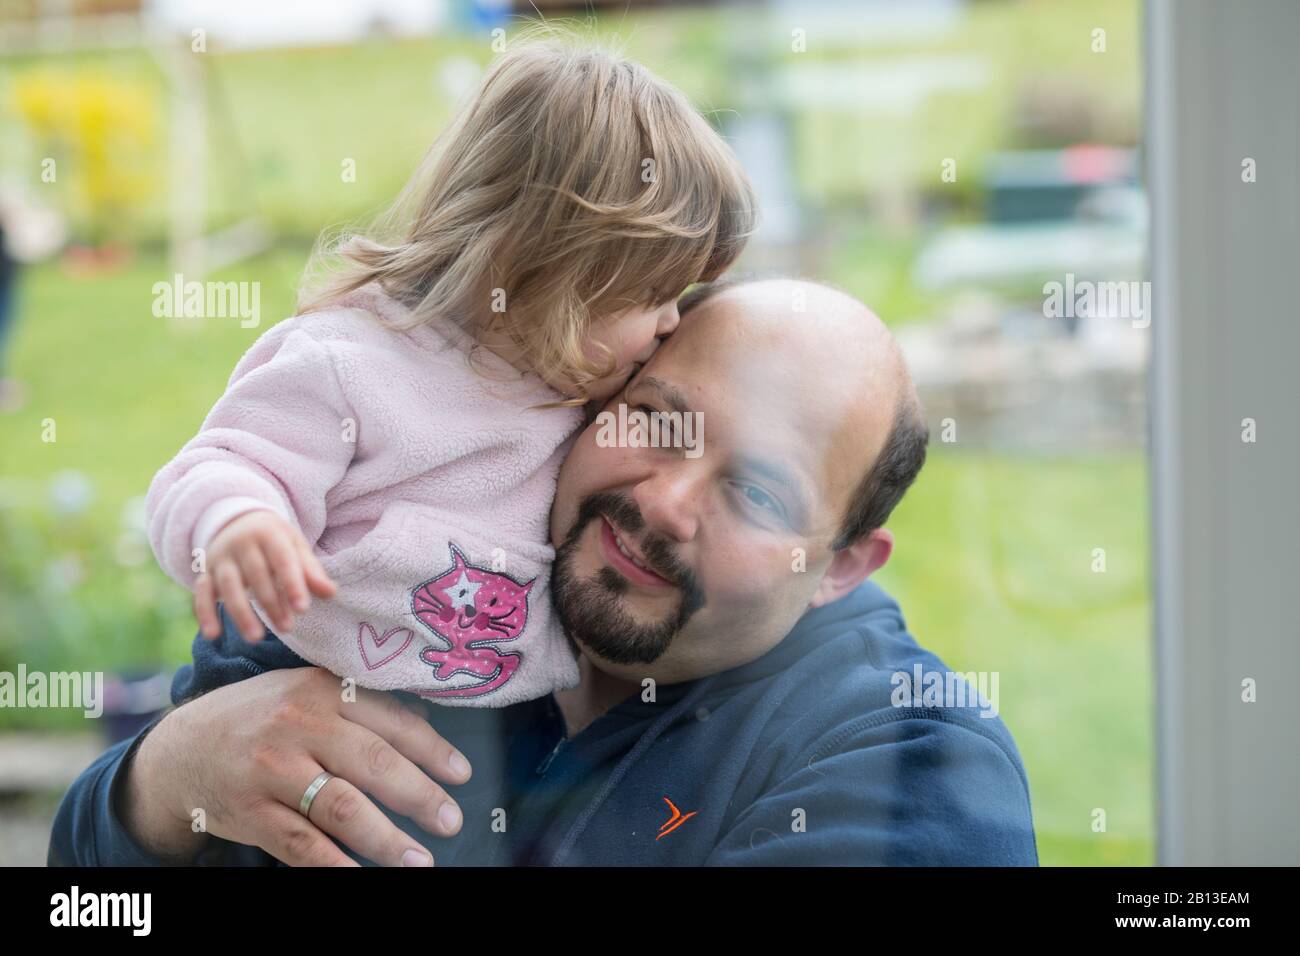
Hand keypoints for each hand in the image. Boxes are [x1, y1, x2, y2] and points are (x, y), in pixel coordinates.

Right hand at [121, 667, 472, 865]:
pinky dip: (335, 864)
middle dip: (418, 795)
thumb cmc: (261, 717)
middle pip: (371, 762)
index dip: (431, 749)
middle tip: (450, 819)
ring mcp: (271, 770)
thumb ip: (360, 705)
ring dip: (386, 839)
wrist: (180, 748)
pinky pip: (300, 844)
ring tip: (419, 860)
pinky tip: (362, 877)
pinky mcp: (249, 811)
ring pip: (340, 807)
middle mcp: (297, 725)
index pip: (389, 720)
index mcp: (321, 689)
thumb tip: (428, 728)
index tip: (461, 774)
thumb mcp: (306, 692)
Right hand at [194, 510, 335, 640]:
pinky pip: (201, 593)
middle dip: (272, 603)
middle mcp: (242, 543)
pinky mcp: (205, 572)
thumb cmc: (275, 540)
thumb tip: (331, 593)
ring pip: (229, 586)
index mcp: (269, 533)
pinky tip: (212, 635)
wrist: (237, 521)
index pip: (282, 560)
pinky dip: (204, 613)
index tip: (303, 609)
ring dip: (241, 613)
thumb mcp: (295, 547)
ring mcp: (221, 558)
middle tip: (287, 627)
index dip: (292, 584)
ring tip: (256, 639)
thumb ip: (312, 571)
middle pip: (257, 575)